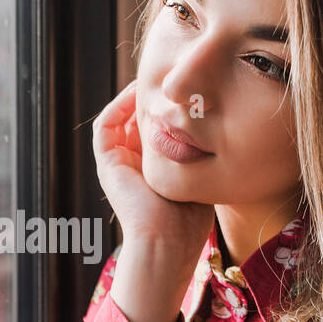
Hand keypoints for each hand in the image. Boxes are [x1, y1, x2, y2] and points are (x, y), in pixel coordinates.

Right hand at [92, 81, 213, 321]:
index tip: (186, 92)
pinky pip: (105, 126)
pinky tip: (137, 93)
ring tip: (152, 80)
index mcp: (153, 170)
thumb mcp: (199, 179)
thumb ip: (200, 157)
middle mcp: (133, 165)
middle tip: (170, 78)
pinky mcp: (107, 164)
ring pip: (120, 119)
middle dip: (152, 99)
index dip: (167, 108)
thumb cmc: (189, 221)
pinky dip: (117, 106)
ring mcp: (118, 164)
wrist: (167, 243)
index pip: (155, 129)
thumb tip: (217, 130)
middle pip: (137, 121)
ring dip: (133, 98)